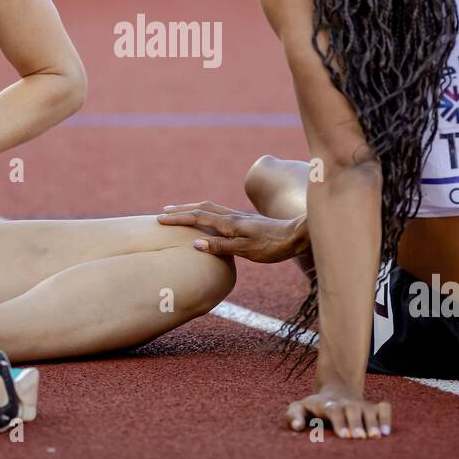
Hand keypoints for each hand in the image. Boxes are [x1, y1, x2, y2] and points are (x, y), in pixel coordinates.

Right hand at [157, 202, 304, 262]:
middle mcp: (232, 217)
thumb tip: (195, 243)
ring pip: (210, 208)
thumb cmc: (273, 246)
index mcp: (229, 223)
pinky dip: (206, 213)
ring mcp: (239, 218)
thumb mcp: (246, 251)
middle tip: (163, 212)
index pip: (197, 218)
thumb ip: (221, 246)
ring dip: (193, 209)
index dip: (178, 218)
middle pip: (201, 208)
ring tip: (181, 211)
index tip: (160, 218)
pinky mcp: (246, 221)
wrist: (298, 235)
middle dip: (181, 210)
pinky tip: (209, 220)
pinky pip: (220, 213)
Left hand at [286, 385, 390, 439]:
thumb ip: (293, 416)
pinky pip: (384, 408)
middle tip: (359, 438)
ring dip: (373, 422)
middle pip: (352, 409)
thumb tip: (297, 426)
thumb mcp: (299, 408)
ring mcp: (360, 404)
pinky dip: (387, 417)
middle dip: (356, 423)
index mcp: (327, 403)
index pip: (333, 409)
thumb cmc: (314, 407)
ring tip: (376, 436)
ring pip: (369, 409)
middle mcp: (345, 403)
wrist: (335, 391)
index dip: (339, 421)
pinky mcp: (372, 406)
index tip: (344, 435)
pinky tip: (386, 432)